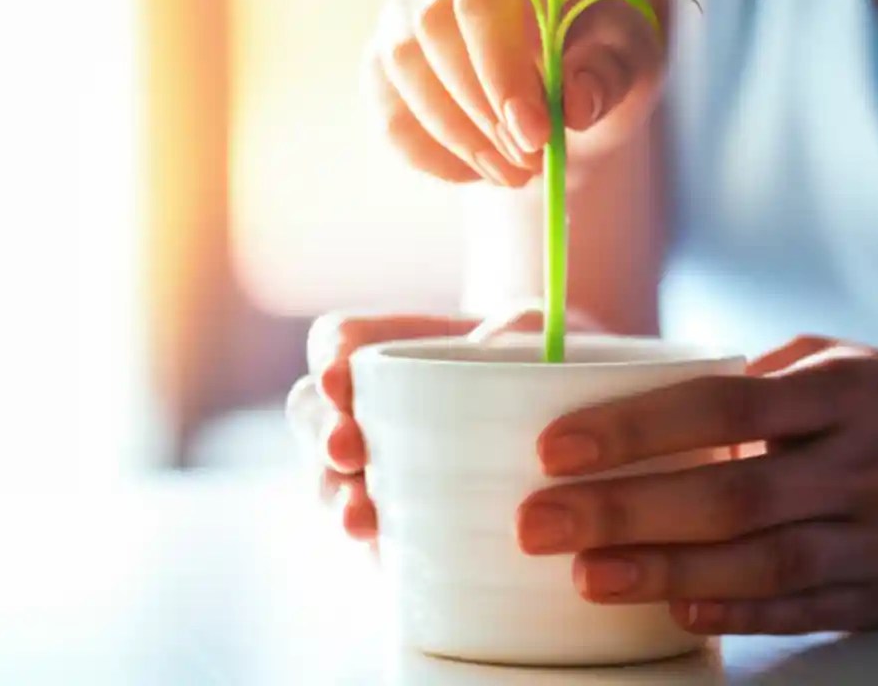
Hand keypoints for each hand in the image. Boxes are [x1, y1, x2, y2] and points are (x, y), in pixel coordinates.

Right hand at [288, 309, 597, 542]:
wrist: (564, 433)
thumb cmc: (540, 367)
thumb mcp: (539, 336)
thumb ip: (522, 327)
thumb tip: (500, 339)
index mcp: (386, 349)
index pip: (337, 340)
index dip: (329, 357)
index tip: (339, 380)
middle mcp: (365, 408)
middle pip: (314, 413)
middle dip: (323, 433)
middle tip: (347, 450)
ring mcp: (372, 468)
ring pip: (327, 477)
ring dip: (336, 496)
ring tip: (361, 517)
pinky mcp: (392, 522)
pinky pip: (363, 531)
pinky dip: (368, 540)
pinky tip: (381, 549)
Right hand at [365, 0, 666, 185]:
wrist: (565, 71)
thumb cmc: (595, 51)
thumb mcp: (624, 58)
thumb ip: (607, 74)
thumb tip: (575, 104)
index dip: (501, 68)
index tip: (535, 132)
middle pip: (433, 32)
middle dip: (481, 112)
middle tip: (530, 162)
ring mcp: (404, 20)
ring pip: (403, 73)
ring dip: (459, 139)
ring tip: (513, 174)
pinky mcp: (384, 69)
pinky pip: (391, 119)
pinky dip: (434, 158)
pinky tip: (478, 171)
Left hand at [516, 336, 877, 633]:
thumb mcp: (840, 365)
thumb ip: (751, 378)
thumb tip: (640, 393)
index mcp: (840, 394)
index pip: (721, 405)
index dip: (635, 429)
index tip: (555, 448)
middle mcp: (858, 465)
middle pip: (730, 492)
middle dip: (624, 510)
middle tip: (538, 523)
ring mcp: (873, 538)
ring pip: (761, 561)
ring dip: (665, 571)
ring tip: (585, 576)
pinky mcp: (877, 595)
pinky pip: (800, 608)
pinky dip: (736, 612)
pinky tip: (672, 611)